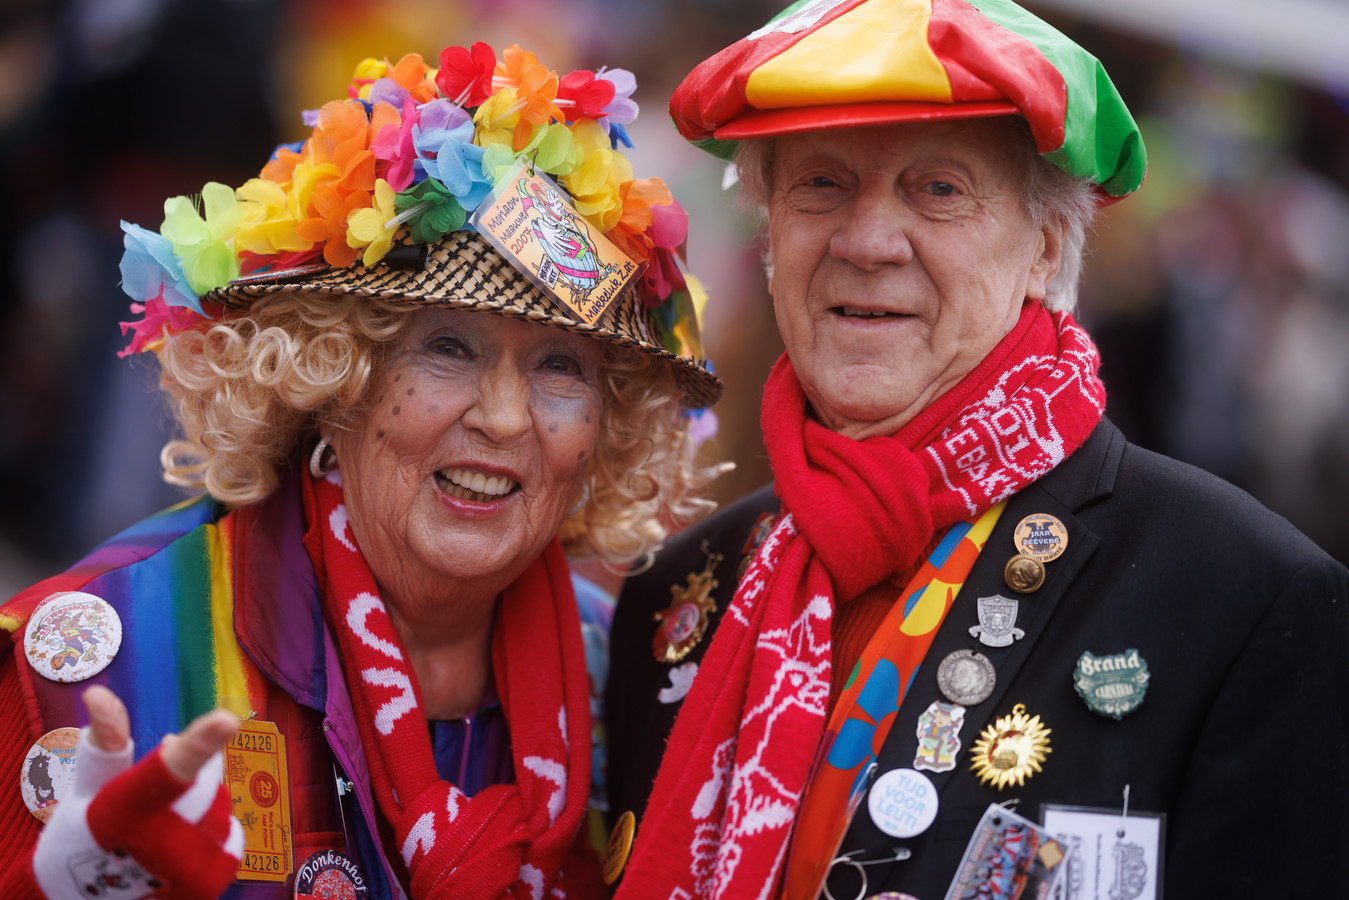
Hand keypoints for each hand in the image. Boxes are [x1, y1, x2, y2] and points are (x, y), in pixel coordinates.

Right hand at [31, 686, 243, 899]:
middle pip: (203, 784)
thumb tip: (97, 692)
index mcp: (122, 811)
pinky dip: (213, 833)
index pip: (167, 771)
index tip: (228, 719)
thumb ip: (106, 737)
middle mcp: (156, 846)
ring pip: (220, 807)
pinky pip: (233, 835)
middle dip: (190, 775)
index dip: (200, 744)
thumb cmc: (85, 831)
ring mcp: (185, 872)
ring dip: (200, 807)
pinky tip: (181, 845)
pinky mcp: (207, 887)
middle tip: (157, 789)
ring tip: (163, 828)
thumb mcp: (91, 785)